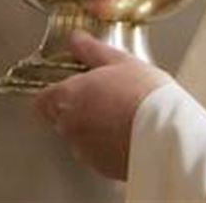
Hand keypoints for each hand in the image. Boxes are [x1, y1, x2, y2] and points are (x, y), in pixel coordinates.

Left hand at [33, 32, 170, 180]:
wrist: (164, 132)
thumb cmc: (144, 95)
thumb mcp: (121, 61)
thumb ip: (92, 50)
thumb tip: (76, 39)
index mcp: (68, 96)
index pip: (41, 100)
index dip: (55, 92)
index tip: (72, 84)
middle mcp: (68, 125)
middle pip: (60, 117)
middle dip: (77, 107)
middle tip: (104, 95)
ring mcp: (82, 149)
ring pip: (79, 136)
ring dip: (93, 126)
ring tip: (122, 114)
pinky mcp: (99, 166)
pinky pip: (96, 152)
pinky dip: (107, 144)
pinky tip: (128, 131)